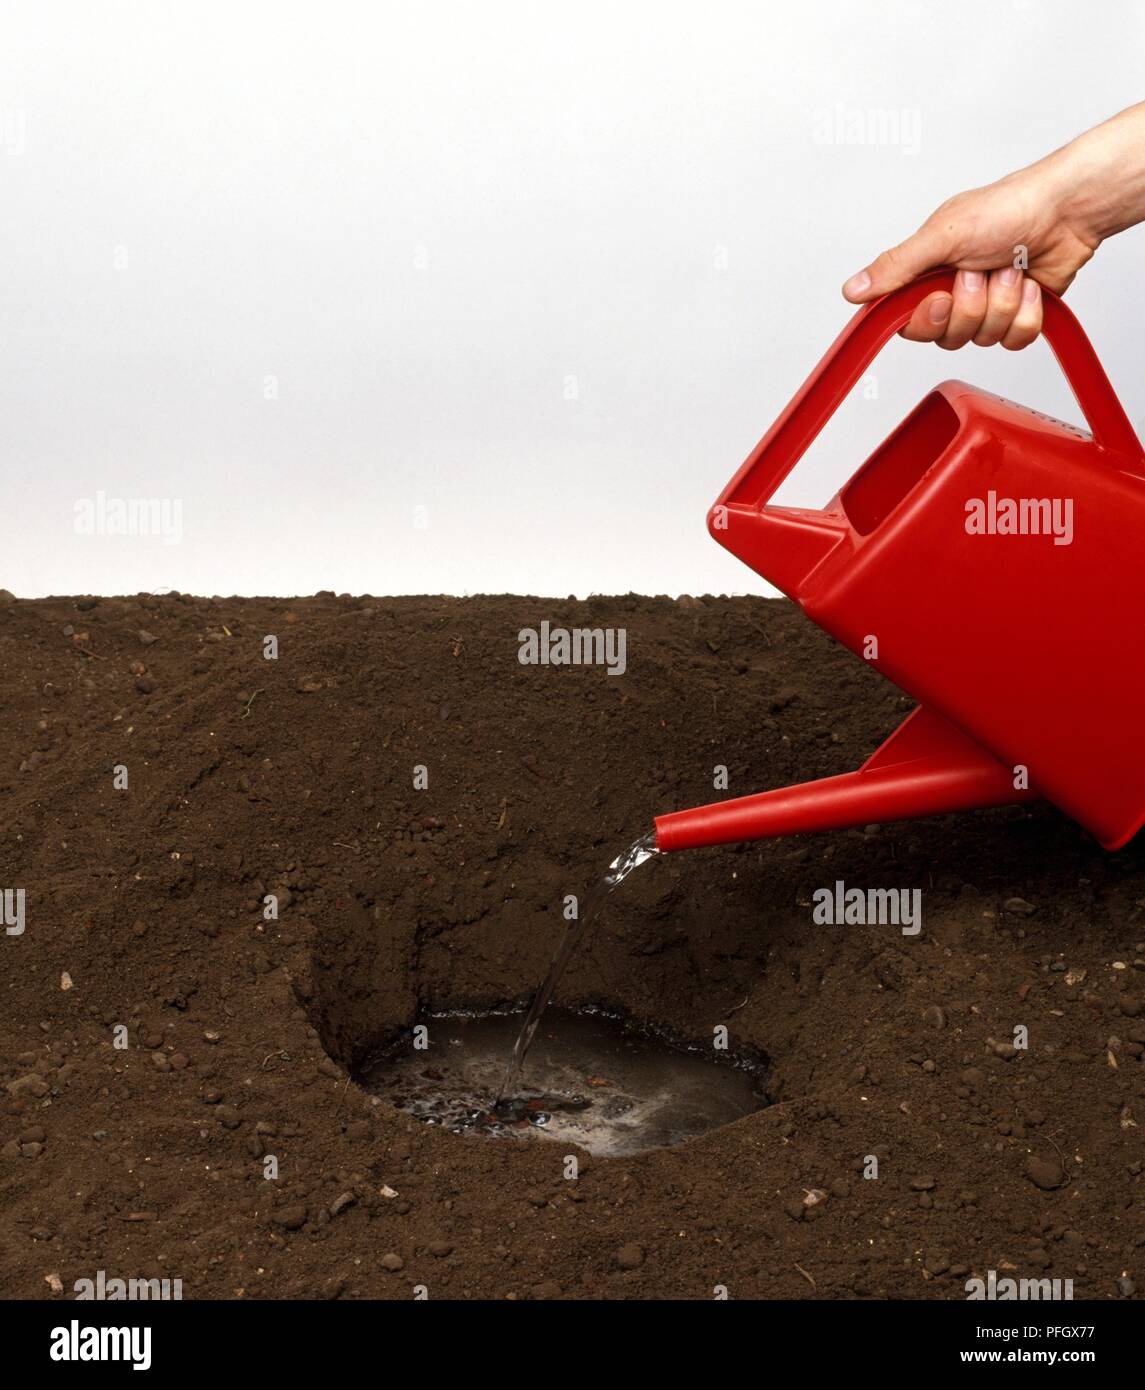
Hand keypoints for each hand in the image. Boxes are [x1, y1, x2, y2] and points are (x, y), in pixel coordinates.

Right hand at [840, 159, 1102, 349]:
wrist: (1066, 212)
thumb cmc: (1007, 209)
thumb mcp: (940, 236)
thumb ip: (896, 267)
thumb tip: (851, 290)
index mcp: (928, 276)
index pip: (909, 324)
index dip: (927, 317)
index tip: (941, 295)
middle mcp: (954, 295)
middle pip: (947, 337)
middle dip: (971, 306)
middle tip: (981, 272)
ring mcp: (987, 309)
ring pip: (984, 338)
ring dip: (1002, 302)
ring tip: (1011, 268)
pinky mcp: (1017, 318)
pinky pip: (1014, 340)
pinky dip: (1026, 311)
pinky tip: (1030, 284)